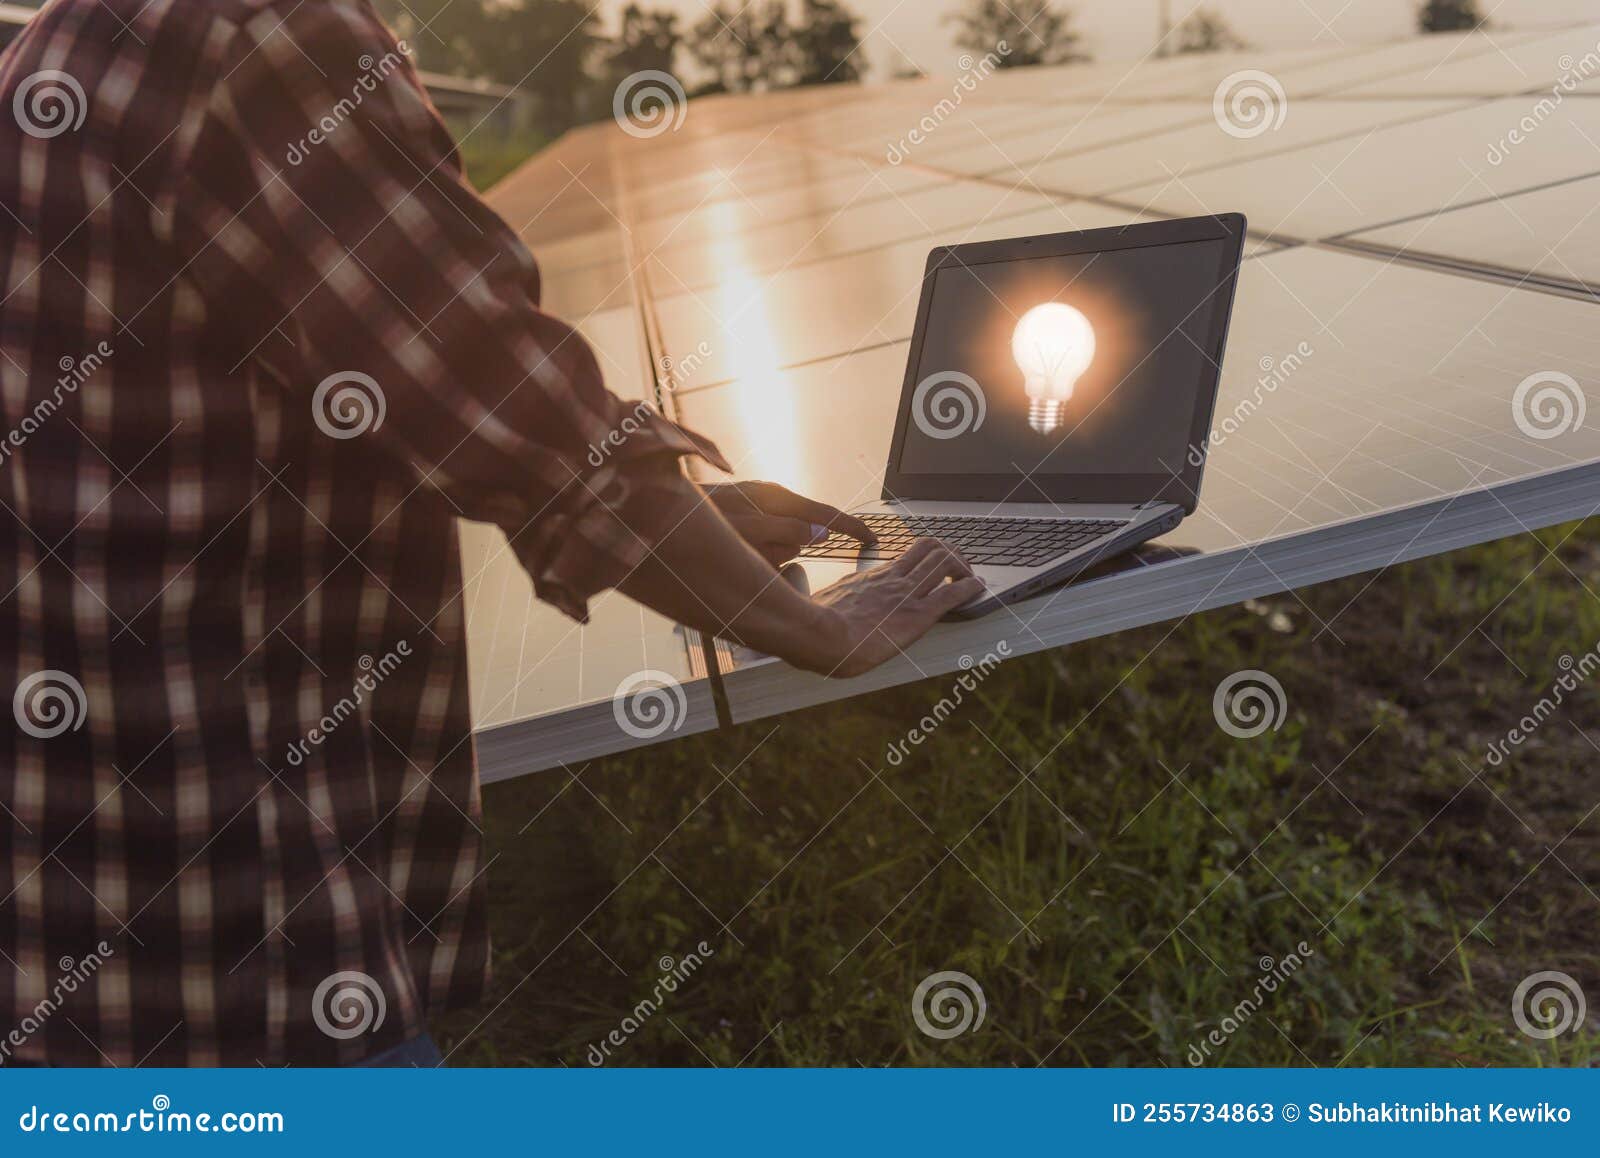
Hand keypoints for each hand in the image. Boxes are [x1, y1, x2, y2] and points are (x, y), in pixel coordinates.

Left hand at [704, 480, 874, 566]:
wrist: (655, 507)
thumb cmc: (696, 521)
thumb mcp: (744, 531)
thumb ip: (784, 532)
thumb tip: (820, 534)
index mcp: (776, 498)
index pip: (825, 513)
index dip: (851, 528)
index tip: (872, 540)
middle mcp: (769, 498)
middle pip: (798, 537)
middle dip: (784, 555)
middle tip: (752, 558)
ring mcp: (755, 505)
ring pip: (776, 544)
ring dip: (761, 558)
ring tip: (731, 553)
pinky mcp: (741, 516)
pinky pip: (758, 545)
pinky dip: (749, 555)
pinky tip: (726, 552)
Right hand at [803, 539, 984, 677]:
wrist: (817, 638)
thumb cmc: (808, 625)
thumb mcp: (806, 598)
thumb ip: (801, 585)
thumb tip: (789, 574)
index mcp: (870, 578)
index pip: (906, 555)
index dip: (926, 555)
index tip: (933, 563)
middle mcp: (893, 580)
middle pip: (931, 550)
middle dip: (951, 555)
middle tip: (959, 568)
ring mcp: (906, 595)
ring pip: (946, 564)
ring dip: (964, 568)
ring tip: (971, 577)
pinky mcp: (917, 615)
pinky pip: (954, 594)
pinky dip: (971, 589)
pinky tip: (979, 589)